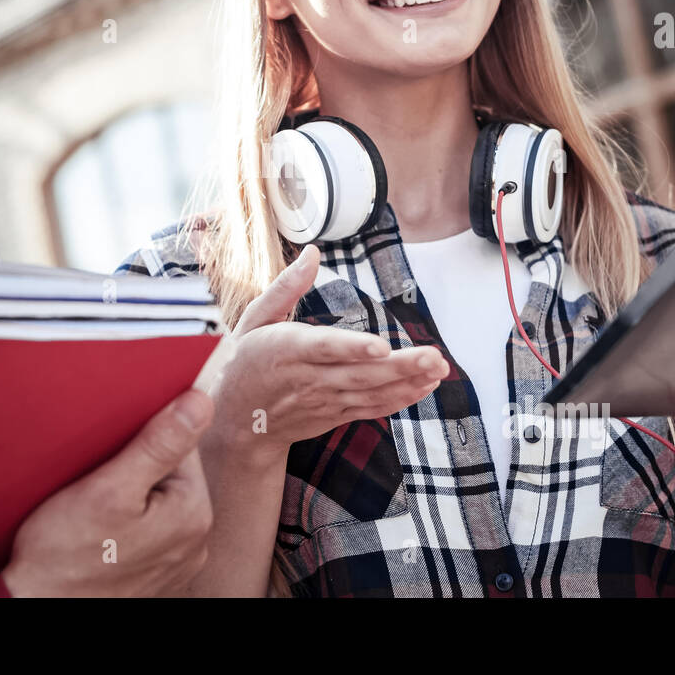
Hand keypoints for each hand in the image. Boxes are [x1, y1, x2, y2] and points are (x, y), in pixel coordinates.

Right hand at [0, 389, 214, 596]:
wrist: (34, 608)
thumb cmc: (63, 556)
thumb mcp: (109, 488)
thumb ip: (159, 443)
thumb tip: (199, 401)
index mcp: (194, 514)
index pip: (182, 446)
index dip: (142, 439)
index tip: (111, 454)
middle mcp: (195, 542)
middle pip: (170, 475)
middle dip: (135, 469)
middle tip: (96, 484)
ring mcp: (175, 564)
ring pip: (156, 503)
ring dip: (128, 496)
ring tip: (93, 510)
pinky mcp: (153, 576)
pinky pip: (146, 532)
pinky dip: (123, 525)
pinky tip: (97, 533)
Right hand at [206, 244, 449, 463]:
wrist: (236, 422)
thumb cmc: (244, 361)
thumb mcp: (253, 320)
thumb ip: (285, 288)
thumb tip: (312, 252)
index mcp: (286, 350)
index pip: (324, 348)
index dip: (353, 348)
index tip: (381, 346)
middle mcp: (308, 379)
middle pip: (359, 374)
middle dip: (400, 366)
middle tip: (434, 356)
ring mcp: (324, 400)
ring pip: (371, 393)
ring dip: (408, 381)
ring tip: (439, 368)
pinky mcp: (335, 413)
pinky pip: (372, 408)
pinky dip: (400, 399)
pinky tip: (425, 386)